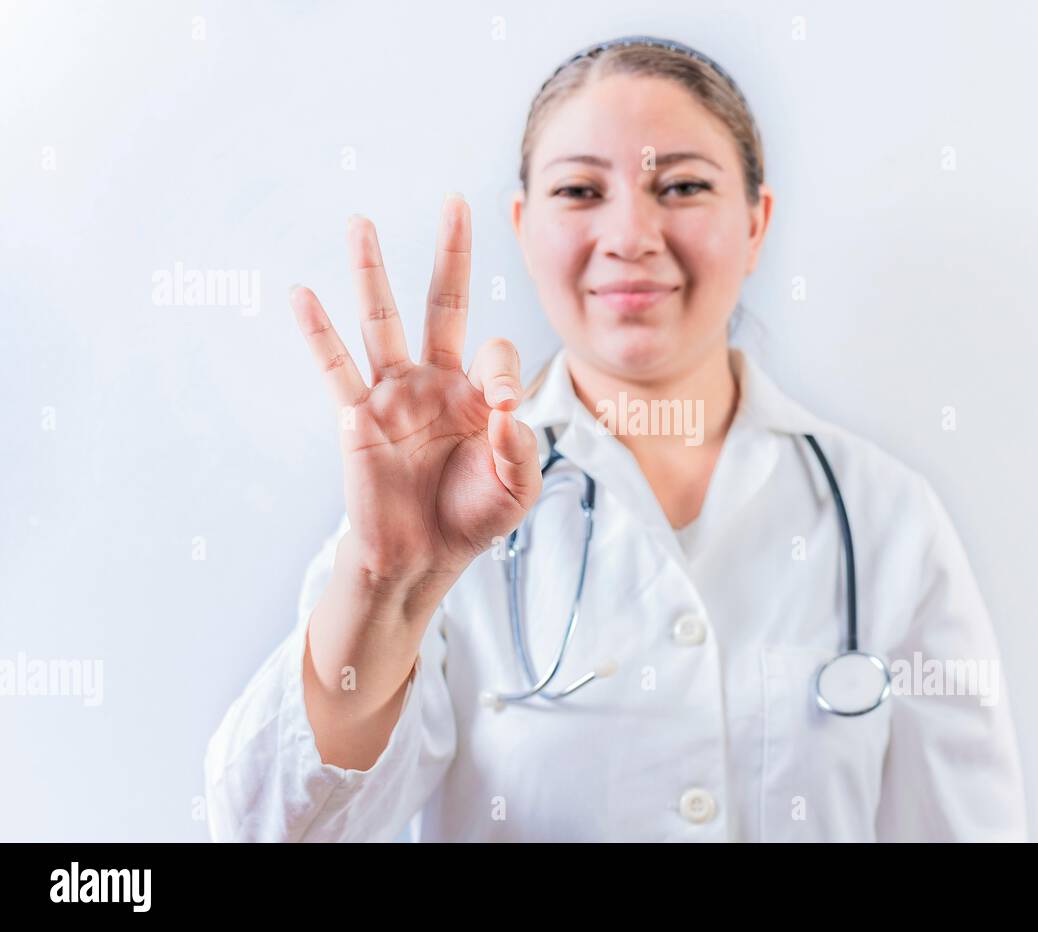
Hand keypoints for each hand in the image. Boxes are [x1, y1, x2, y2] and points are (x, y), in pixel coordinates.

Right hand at [289, 196, 541, 583]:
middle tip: (455, 203)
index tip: (500, 409)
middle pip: (444, 304)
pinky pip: (335, 367)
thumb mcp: (516, 486)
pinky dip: (317, 331)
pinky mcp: (358, 416)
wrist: (423, 558)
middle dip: (450, 254)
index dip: (501, 374)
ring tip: (360, 222)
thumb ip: (519, 444)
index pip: (495, 353)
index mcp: (477, 393)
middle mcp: (435, 381)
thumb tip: (502, 403)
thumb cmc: (471, 520)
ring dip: (372, 271)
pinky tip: (302, 293)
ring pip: (382, 321)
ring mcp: (394, 394)